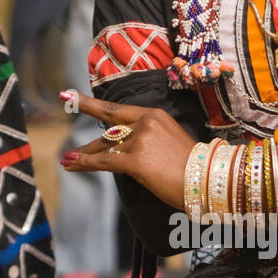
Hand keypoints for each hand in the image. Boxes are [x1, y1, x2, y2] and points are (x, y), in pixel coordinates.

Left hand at [59, 93, 195, 210]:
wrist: (208, 180)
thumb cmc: (196, 169)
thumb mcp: (171, 146)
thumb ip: (150, 143)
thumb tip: (128, 153)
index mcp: (155, 116)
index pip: (118, 111)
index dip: (94, 105)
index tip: (73, 97)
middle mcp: (145, 123)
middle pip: (109, 128)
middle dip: (89, 135)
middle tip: (69, 129)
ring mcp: (140, 140)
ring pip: (105, 147)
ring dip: (85, 155)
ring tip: (68, 160)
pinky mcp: (136, 159)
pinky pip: (104, 161)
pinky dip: (85, 163)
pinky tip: (71, 164)